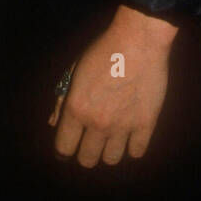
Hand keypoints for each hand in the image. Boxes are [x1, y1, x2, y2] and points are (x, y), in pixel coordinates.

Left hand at [49, 4, 177, 167]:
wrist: (138, 41)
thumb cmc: (102, 51)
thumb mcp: (75, 70)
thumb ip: (62, 99)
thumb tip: (54, 123)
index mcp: (76, 108)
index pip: (63, 148)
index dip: (64, 150)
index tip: (69, 147)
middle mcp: (97, 122)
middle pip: (87, 160)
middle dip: (86, 153)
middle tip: (91, 142)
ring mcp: (122, 126)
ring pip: (111, 160)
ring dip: (109, 151)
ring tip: (112, 138)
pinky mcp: (146, 124)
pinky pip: (136, 152)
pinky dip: (132, 146)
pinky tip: (130, 135)